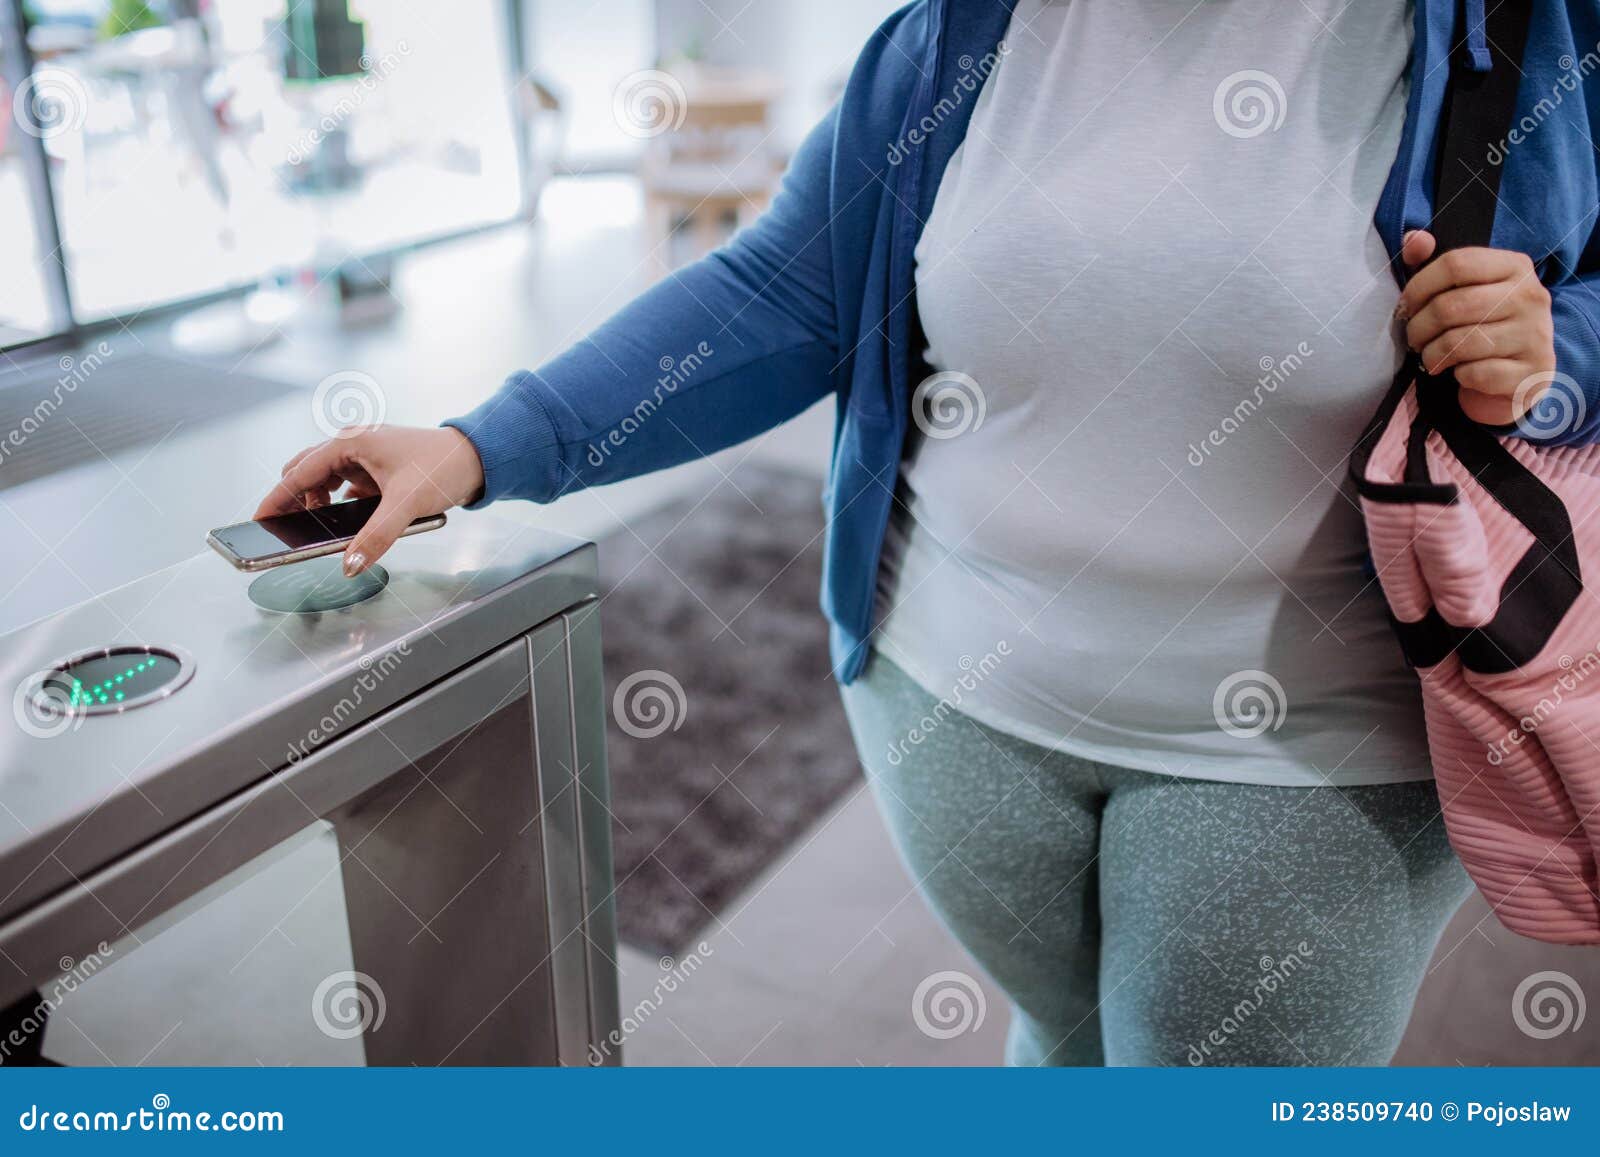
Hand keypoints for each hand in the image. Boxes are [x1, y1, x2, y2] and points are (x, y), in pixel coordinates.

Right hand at [254, 426, 485, 574]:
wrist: (478, 457)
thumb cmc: (444, 465)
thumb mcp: (406, 503)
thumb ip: (376, 536)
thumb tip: (349, 564)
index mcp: (349, 442)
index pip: (298, 473)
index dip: (276, 498)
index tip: (256, 519)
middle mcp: (352, 444)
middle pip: (305, 475)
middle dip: (296, 502)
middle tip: (289, 532)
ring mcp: (364, 457)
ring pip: (325, 482)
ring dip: (320, 504)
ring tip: (320, 530)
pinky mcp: (377, 470)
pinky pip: (347, 488)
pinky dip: (342, 506)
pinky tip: (348, 524)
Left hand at [1397, 230, 1555, 425]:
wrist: (1517, 374)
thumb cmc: (1482, 325)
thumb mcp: (1460, 290)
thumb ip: (1433, 263)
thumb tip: (1413, 239)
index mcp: (1515, 266)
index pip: (1455, 263)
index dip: (1418, 286)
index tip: (1407, 306)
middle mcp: (1531, 296)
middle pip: (1451, 306)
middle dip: (1419, 327)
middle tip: (1414, 338)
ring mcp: (1535, 334)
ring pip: (1460, 343)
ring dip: (1432, 355)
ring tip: (1431, 356)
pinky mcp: (1532, 370)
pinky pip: (1476, 373)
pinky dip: (1459, 376)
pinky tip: (1461, 373)